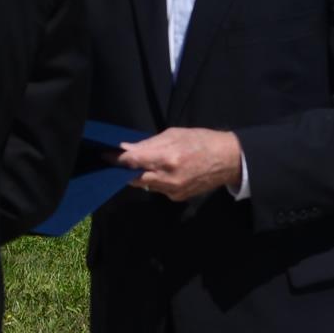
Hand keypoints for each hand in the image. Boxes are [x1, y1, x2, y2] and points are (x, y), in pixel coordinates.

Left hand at [111, 127, 243, 201]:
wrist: (228, 160)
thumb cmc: (201, 141)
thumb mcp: (174, 134)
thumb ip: (149, 144)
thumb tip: (126, 148)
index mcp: (167, 158)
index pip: (133, 162)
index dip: (116, 159)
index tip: (105, 155)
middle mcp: (168, 178)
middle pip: (134, 178)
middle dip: (124, 170)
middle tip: (117, 163)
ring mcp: (173, 190)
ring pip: (146, 184)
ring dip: (141, 175)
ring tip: (144, 164)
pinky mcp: (177, 198)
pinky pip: (158, 189)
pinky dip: (155, 181)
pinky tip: (162, 172)